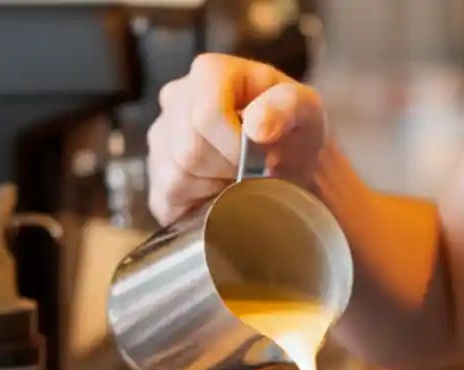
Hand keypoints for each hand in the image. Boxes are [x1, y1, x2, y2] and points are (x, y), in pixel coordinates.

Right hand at [146, 53, 327, 225]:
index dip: (235, 146)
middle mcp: (175, 98)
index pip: (206, 114)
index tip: (260, 156)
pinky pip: (167, 198)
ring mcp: (160, 137)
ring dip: (215, 187)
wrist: (289, 163)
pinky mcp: (156, 176)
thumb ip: (288, 107)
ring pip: (177, 177)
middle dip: (228, 169)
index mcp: (209, 72)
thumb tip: (256, 125)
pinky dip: (199, 204)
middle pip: (190, 150)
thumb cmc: (293, 131)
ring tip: (236, 176)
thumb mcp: (307, 111)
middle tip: (252, 168)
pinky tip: (218, 190)